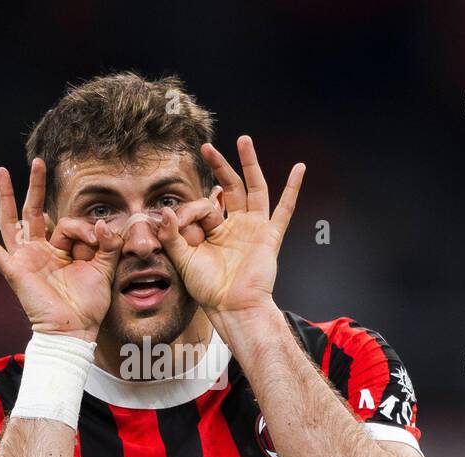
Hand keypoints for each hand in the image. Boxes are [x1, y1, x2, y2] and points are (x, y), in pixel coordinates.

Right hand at [0, 158, 121, 340]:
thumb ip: (108, 244)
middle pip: (34, 211)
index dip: (83, 228)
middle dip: (36, 186)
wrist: (74, 331)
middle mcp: (39, 251)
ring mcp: (24, 258)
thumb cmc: (87, 305)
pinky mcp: (14, 270)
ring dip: (6, 195)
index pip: (67, 224)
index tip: (97, 240)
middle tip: (38, 161)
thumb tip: (103, 222)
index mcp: (59, 251)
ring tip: (0, 171)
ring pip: (11, 221)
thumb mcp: (104, 269)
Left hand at [156, 136, 303, 316]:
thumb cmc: (209, 290)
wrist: (233, 307)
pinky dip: (293, 188)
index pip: (204, 205)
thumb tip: (165, 209)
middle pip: (230, 187)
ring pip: (254, 189)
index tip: (176, 220)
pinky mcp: (270, 236)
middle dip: (220, 166)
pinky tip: (299, 169)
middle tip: (207, 147)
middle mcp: (236, 226)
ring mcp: (255, 228)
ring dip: (250, 164)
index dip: (190, 210)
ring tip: (244, 141)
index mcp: (215, 231)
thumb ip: (172, 235)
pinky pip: (284, 209)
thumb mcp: (183, 260)